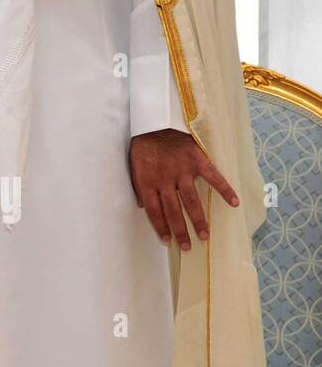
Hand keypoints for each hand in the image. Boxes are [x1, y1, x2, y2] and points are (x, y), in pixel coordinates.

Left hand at [129, 128, 238, 251]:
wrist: (157, 120)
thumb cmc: (144, 144)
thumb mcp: (133, 164)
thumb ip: (138, 185)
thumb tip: (142, 205)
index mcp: (147, 180)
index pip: (154, 210)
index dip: (161, 226)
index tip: (167, 241)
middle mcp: (165, 179)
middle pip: (173, 210)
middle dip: (181, 231)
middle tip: (189, 247)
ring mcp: (182, 170)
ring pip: (191, 201)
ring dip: (199, 220)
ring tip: (206, 236)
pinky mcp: (197, 160)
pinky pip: (213, 177)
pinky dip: (225, 189)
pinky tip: (234, 203)